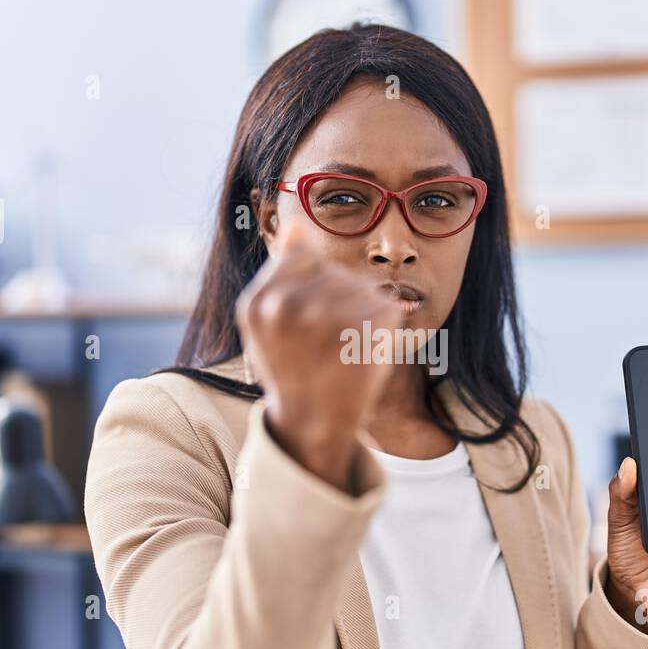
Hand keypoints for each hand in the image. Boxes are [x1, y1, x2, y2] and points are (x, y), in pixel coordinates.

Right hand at [236, 221, 402, 491]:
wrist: (313, 426)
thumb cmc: (294, 369)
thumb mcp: (270, 322)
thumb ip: (282, 271)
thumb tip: (297, 222)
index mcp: (258, 301)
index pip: (307, 259)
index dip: (320, 286)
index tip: (313, 321)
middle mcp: (286, 306)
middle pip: (339, 275)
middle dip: (346, 302)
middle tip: (333, 343)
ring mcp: (323, 319)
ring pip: (366, 290)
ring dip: (369, 316)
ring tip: (348, 350)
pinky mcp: (362, 334)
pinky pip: (389, 308)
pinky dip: (388, 330)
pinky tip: (367, 354)